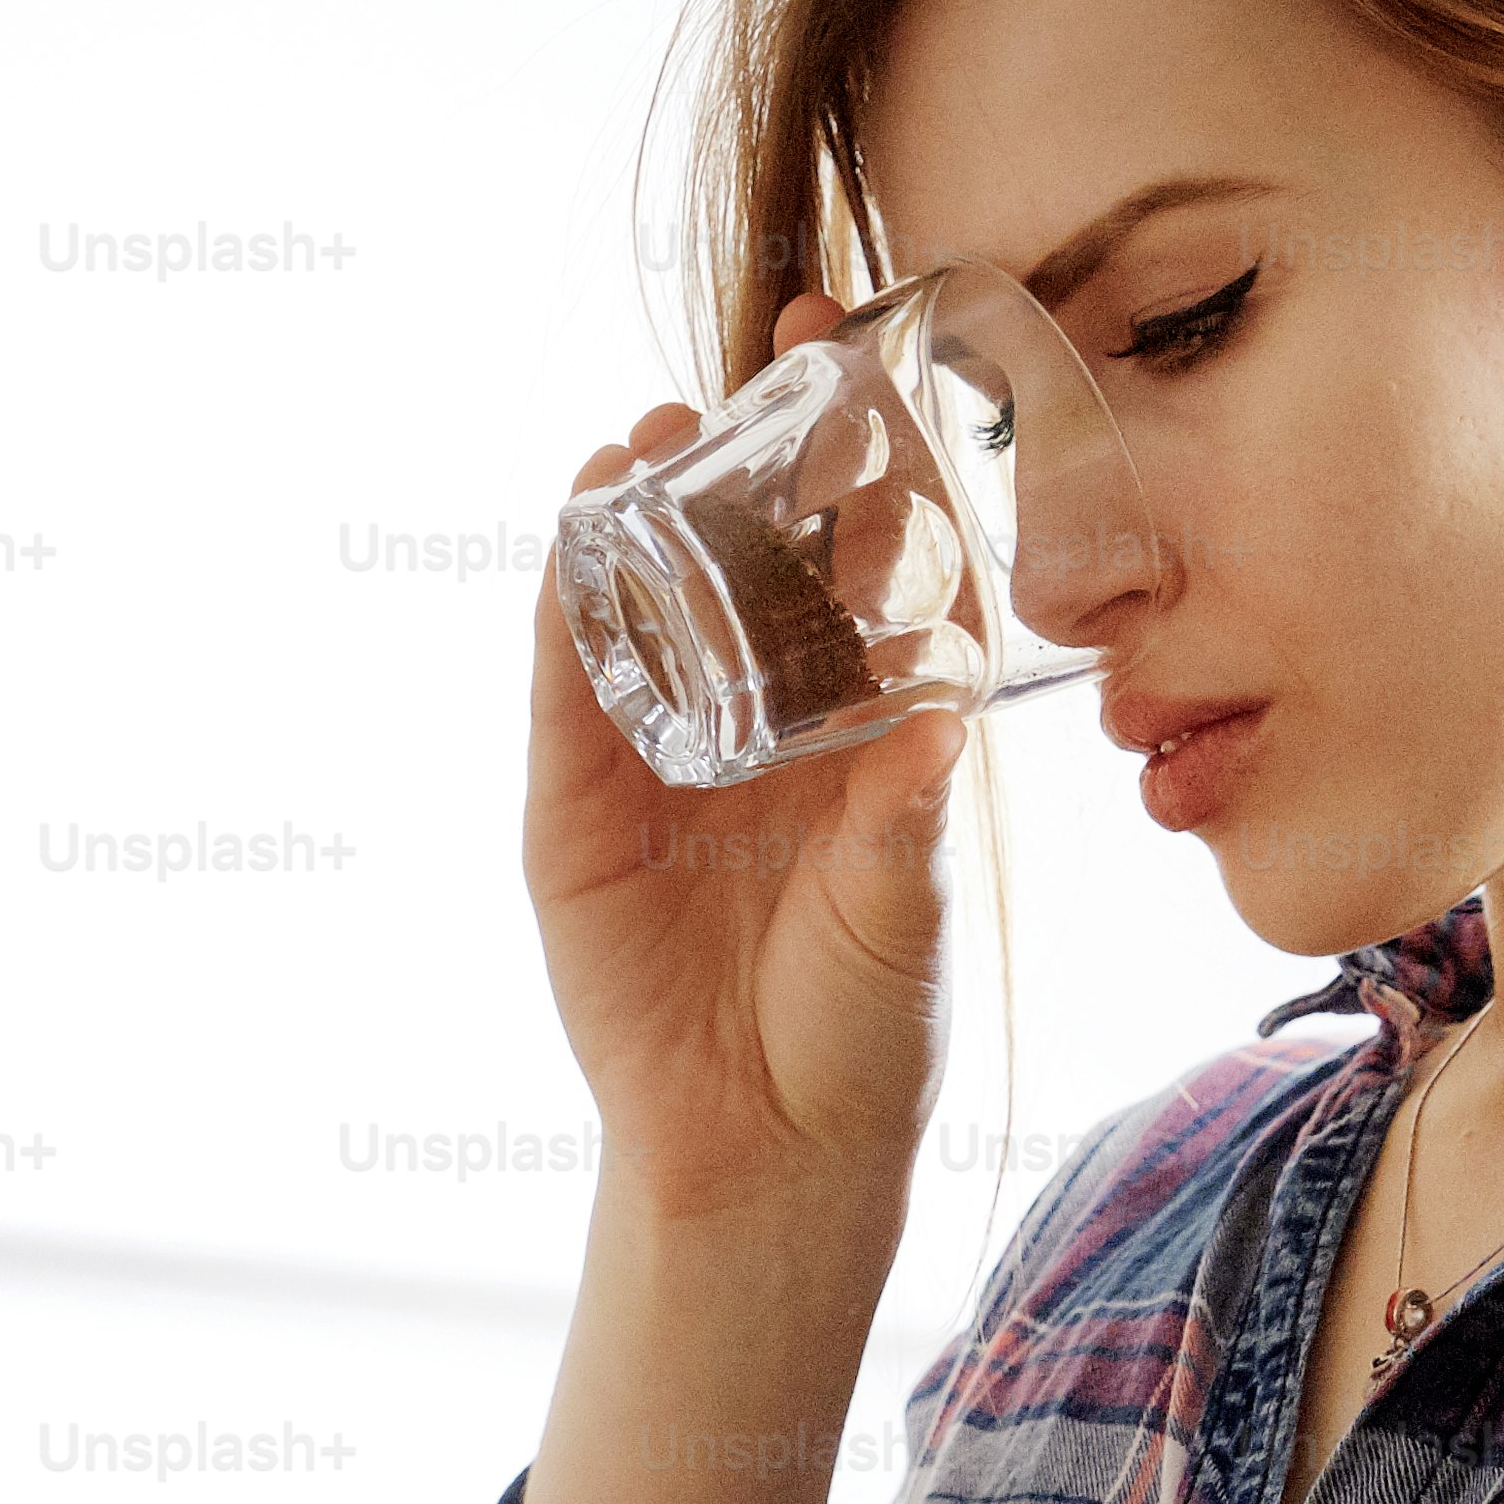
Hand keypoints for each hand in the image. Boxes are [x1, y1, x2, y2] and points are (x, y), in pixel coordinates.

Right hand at [520, 297, 966, 1231]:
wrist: (770, 1154)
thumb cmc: (867, 1029)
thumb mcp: (906, 907)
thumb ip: (905, 817)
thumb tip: (938, 721)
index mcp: (854, 726)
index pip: (856, 568)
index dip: (864, 469)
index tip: (885, 375)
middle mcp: (753, 722)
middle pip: (745, 553)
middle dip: (754, 449)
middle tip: (775, 350)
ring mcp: (653, 758)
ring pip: (644, 599)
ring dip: (646, 502)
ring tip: (658, 421)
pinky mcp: (572, 810)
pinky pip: (566, 686)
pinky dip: (566, 604)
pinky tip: (579, 526)